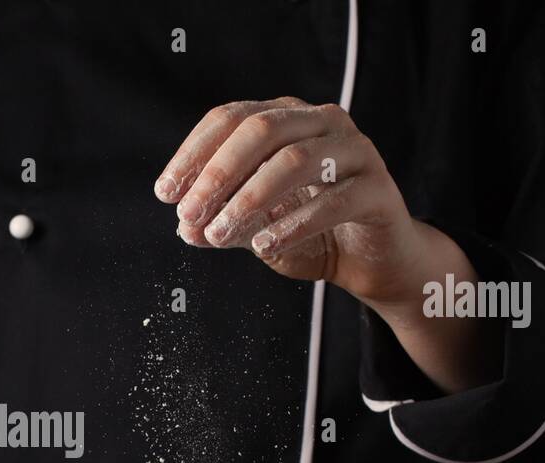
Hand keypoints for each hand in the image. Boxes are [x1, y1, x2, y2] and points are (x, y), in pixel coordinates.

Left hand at [155, 97, 499, 392]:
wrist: (369, 262)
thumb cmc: (309, 235)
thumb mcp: (254, 229)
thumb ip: (221, 223)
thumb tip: (184, 226)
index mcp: (286, 118)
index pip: (230, 118)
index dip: (193, 153)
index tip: (165, 193)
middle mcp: (322, 122)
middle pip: (261, 131)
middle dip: (217, 174)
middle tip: (189, 214)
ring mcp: (355, 151)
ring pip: (295, 161)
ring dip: (248, 200)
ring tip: (219, 235)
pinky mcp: (379, 189)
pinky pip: (333, 201)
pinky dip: (292, 224)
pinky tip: (264, 245)